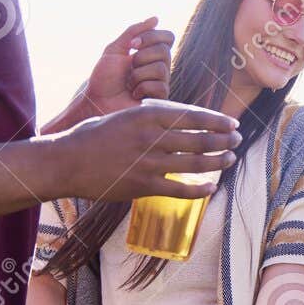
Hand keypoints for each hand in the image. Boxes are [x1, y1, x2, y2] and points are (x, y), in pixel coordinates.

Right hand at [50, 101, 239, 200]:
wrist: (67, 162)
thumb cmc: (94, 136)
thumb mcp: (125, 115)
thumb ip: (152, 116)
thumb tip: (181, 118)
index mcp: (147, 114)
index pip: (193, 116)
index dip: (217, 120)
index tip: (232, 123)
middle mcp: (151, 137)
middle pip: (199, 139)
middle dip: (223, 140)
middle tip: (236, 140)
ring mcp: (149, 163)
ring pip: (194, 163)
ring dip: (217, 162)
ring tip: (229, 159)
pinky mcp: (143, 186)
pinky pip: (180, 190)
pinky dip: (199, 190)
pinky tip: (210, 188)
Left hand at [81, 17, 175, 114]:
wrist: (97, 100)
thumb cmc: (104, 77)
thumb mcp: (115, 48)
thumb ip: (133, 32)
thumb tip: (156, 18)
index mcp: (150, 53)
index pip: (168, 37)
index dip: (152, 37)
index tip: (132, 45)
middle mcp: (159, 66)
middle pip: (164, 51)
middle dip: (141, 57)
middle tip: (128, 67)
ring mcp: (161, 82)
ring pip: (161, 69)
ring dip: (138, 75)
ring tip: (129, 84)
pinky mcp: (160, 99)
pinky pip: (159, 86)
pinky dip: (141, 88)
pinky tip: (133, 94)